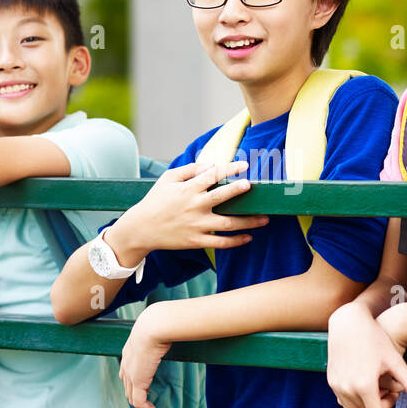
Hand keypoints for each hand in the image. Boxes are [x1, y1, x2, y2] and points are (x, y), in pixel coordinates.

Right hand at [108, 161, 269, 265]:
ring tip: (265, 218)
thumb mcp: (168, 178)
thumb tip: (212, 164)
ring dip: (248, 222)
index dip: (229, 169)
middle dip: (238, 190)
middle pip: (222, 197)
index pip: (212, 175)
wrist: (141, 229)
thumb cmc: (156, 200)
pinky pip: (220, 243)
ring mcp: (197, 226)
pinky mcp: (196, 241)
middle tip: (252, 186)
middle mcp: (194, 207)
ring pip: (228, 224)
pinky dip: (236, 241)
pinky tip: (249, 237)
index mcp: (188, 189)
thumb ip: (190, 169)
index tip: (244, 165)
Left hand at [118, 306, 173, 407]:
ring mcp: (130, 374)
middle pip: (128, 387)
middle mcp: (127, 364)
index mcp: (130, 351)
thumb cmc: (162, 323)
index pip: (128, 372)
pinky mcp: (137, 382)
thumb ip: (165, 332)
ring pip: (133, 398)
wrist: (155, 325)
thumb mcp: (160, 329)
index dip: (135, 384)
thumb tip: (178, 328)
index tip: (145, 391)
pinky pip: (140, 402)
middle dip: (138, 400)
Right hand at [327, 301, 406, 407]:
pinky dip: (357, 399)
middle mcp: (348, 389)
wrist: (347, 322)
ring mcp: (337, 386)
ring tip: (379, 385)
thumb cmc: (375, 339)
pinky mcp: (331, 381)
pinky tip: (366, 384)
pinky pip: (345, 401)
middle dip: (383, 407)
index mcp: (365, 385)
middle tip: (392, 389)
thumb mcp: (395, 360)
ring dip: (369, 405)